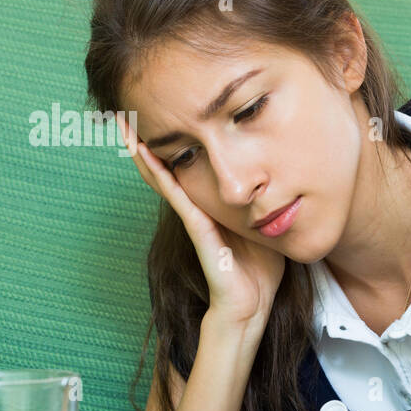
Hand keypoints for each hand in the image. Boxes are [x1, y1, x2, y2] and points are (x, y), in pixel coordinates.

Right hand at [118, 113, 285, 325]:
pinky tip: (146, 153)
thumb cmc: (260, 270)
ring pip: (161, 175)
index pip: (187, 164)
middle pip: (165, 164)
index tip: (164, 107)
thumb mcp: (267, 224)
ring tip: (123, 120)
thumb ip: (269, 200)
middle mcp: (197, 207)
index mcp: (211, 204)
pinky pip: (176, 196)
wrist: (252, 305)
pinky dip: (160, 174)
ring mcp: (194, 217)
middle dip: (147, 136)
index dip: (173, 138)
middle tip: (127, 105)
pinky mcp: (198, 229)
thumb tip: (286, 175)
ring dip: (141, 148)